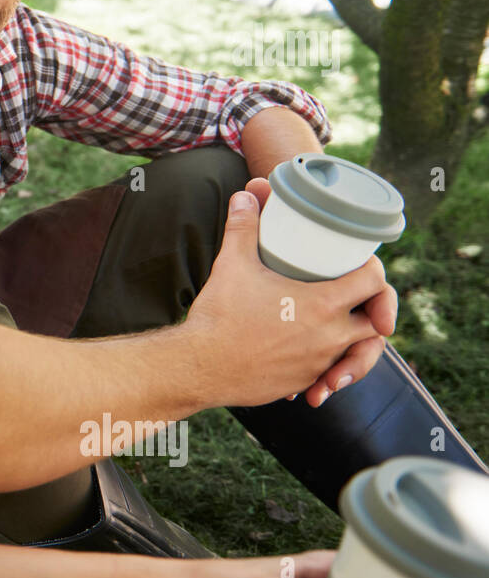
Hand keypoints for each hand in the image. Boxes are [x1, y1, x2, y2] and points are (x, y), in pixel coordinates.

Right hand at [183, 178, 396, 408]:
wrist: (199, 366)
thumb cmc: (219, 315)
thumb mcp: (232, 264)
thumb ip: (243, 227)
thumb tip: (246, 195)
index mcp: (324, 305)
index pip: (375, 282)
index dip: (373, 269)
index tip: (360, 264)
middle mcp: (330, 337)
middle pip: (377, 323)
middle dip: (373, 309)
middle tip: (355, 296)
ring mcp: (317, 364)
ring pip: (355, 352)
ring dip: (352, 339)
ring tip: (334, 325)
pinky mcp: (301, 382)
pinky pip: (326, 372)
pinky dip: (324, 363)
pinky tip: (303, 350)